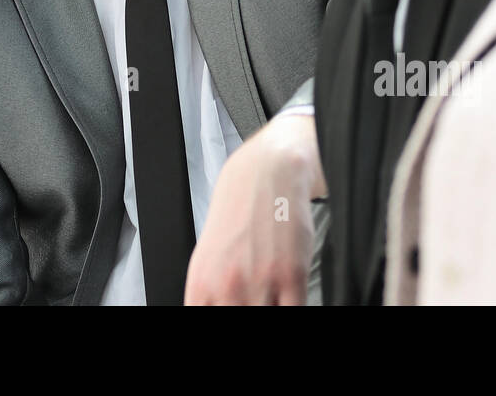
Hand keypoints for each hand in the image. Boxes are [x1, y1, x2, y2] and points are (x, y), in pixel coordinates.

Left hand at [185, 114, 324, 304]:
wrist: (267, 173)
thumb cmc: (239, 213)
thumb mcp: (208, 258)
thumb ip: (209, 296)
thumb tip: (213, 308)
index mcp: (201, 284)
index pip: (201, 322)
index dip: (221, 317)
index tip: (230, 309)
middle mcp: (226, 286)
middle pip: (237, 321)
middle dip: (247, 311)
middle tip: (256, 299)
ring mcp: (260, 282)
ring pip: (266, 320)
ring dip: (271, 307)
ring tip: (273, 296)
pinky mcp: (291, 276)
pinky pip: (294, 313)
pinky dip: (291, 307)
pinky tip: (290, 297)